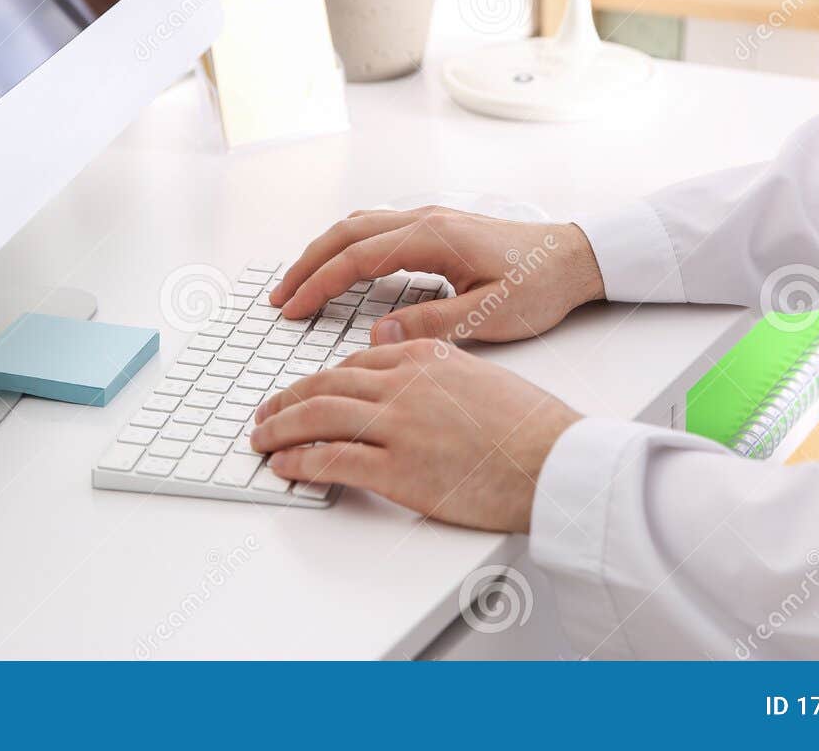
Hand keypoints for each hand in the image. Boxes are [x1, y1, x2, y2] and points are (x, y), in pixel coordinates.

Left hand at [249, 340, 582, 532]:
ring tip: (262, 440)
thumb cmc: (529, 425)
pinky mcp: (397, 469)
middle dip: (285, 401)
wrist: (556, 460)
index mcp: (423, 356)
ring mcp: (398, 425)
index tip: (302, 394)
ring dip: (279, 429)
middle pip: (323, 385)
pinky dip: (299, 461)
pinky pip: (331, 460)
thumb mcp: (477, 373)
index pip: (352, 363)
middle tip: (265, 415)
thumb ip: (430, 362)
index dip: (317, 381)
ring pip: (316, 417)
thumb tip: (392, 349)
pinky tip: (285, 465)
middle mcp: (404, 384)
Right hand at [268, 207, 604, 345]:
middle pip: (346, 233)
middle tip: (280, 298)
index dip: (318, 284)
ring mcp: (430, 219)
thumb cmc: (540, 285)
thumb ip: (430, 325)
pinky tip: (341, 267)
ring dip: (324, 251)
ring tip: (299, 283)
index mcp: (433, 238)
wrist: (576, 257)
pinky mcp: (437, 226)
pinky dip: (347, 245)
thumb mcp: (489, 317)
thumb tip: (377, 335)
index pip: (356, 258)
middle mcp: (426, 220)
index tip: (292, 309)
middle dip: (307, 264)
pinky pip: (377, 228)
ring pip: (359, 225)